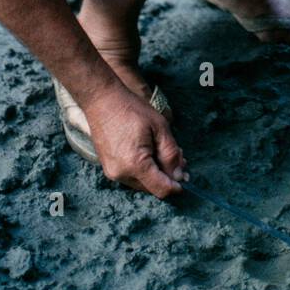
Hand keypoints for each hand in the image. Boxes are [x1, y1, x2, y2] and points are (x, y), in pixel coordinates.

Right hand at [85, 85, 188, 199]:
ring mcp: (112, 172)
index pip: (160, 189)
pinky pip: (131, 176)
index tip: (186, 177)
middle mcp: (121, 174)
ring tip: (164, 150)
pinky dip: (144, 169)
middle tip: (179, 157)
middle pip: (152, 188)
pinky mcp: (108, 167)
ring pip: (142, 183)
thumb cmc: (131, 109)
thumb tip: (179, 176)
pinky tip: (150, 152)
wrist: (102, 100)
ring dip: (156, 172)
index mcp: (135, 165)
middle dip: (167, 176)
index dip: (176, 186)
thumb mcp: (159, 128)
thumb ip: (171, 154)